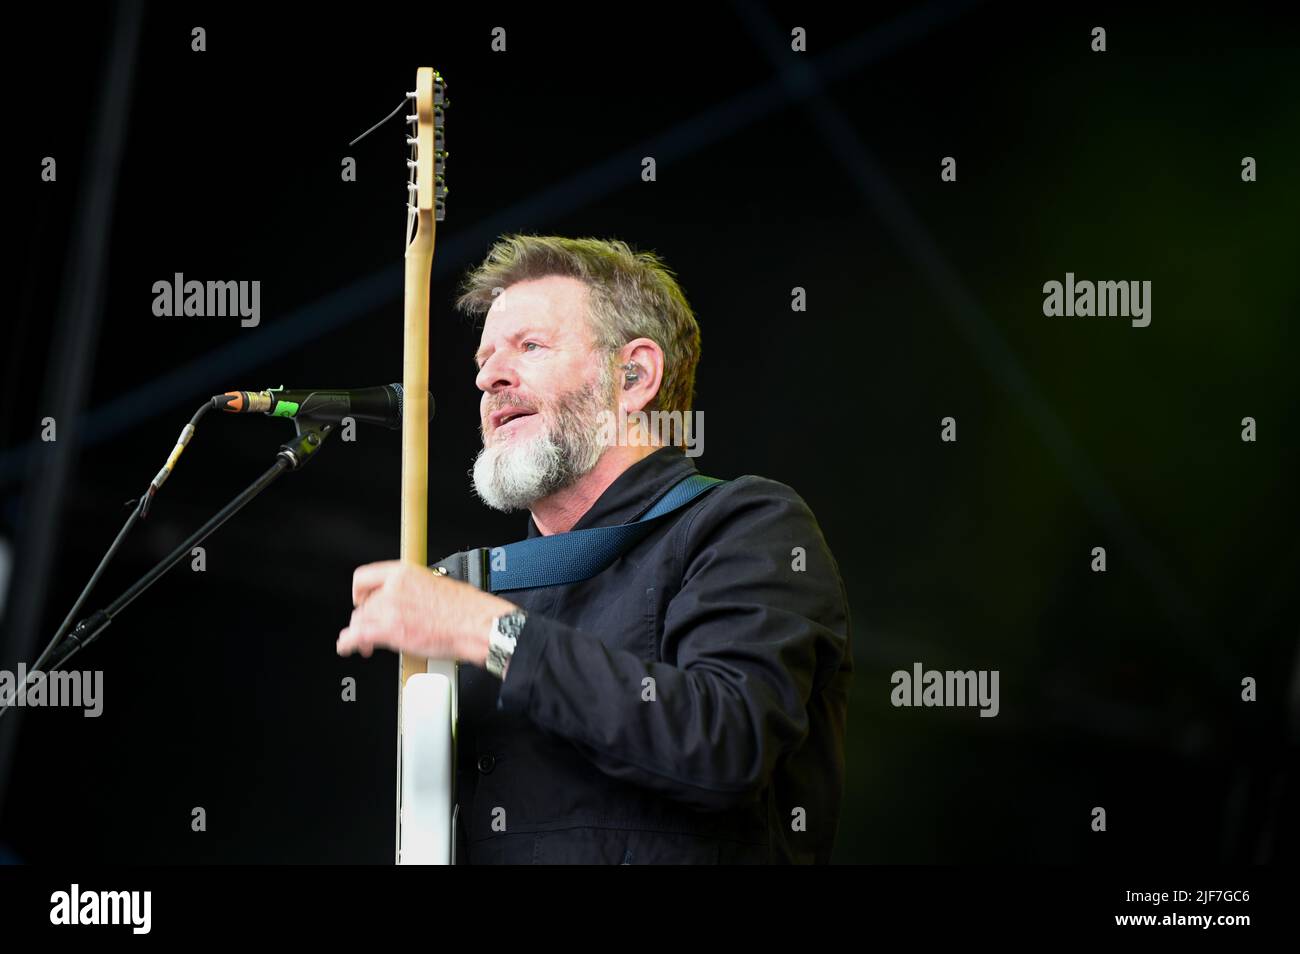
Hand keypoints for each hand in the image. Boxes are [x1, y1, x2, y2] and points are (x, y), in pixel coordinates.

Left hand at [336, 560, 518, 662]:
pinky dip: (348, 644)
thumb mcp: (438, 585)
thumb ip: (415, 591)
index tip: (361, 599)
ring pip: (361, 621)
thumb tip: (409, 601)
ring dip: (360, 633)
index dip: (360, 592)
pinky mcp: (390, 630)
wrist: (477, 625)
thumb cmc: (468, 610)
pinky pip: (357, 636)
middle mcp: (394, 588)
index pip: (365, 577)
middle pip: (364, 604)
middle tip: (370, 629)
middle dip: (365, 618)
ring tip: (364, 643)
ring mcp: (390, 609)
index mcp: (405, 573)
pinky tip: (346, 647)